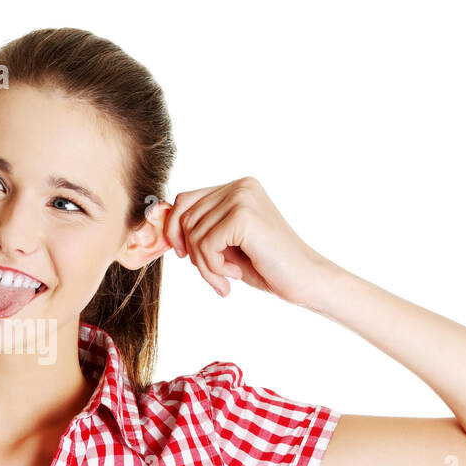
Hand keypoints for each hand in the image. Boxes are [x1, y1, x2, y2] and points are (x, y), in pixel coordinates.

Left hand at [154, 177, 332, 307]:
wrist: (305, 280)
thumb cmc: (267, 264)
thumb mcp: (226, 242)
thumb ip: (200, 228)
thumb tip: (160, 220)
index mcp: (237, 187)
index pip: (185, 199)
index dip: (175, 229)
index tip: (184, 255)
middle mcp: (239, 186)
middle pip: (185, 216)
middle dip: (192, 252)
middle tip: (214, 275)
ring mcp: (241, 198)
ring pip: (193, 234)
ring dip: (205, 265)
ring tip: (226, 277)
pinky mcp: (242, 216)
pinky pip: (205, 245)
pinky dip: (213, 267)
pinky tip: (232, 276)